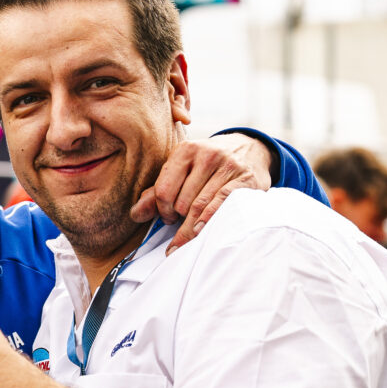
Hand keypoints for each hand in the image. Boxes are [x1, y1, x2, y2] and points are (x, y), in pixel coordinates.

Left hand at [131, 132, 273, 253]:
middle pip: (182, 202)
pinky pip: (220, 204)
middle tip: (180, 224)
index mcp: (185, 150)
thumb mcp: (183, 169)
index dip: (161, 210)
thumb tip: (136, 214)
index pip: (163, 190)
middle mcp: (206, 154)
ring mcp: (227, 166)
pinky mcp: (244, 179)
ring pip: (200, 207)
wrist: (250, 149)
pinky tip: (200, 231)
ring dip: (190, 228)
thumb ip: (158, 190)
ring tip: (185, 238)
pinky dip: (208, 221)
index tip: (166, 217)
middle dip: (178, 219)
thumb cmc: (208, 165)